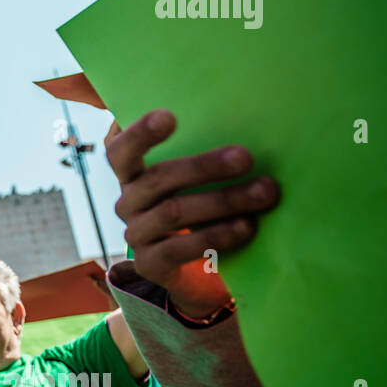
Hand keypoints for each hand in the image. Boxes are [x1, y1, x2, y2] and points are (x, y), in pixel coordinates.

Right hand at [107, 110, 279, 318]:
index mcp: (131, 174)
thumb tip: (244, 119)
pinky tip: (246, 227)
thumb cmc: (199, 206)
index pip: (121, 150)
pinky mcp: (150, 264)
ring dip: (223, 201)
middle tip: (247, 157)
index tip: (169, 116)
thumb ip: (197, 150)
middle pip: (158, 179)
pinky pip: (179, 249)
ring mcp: (136, 234)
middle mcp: (127, 202)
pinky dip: (215, 237)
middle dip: (204, 167)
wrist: (197, 270)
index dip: (140, 133)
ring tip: (265, 193)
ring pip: (173, 212)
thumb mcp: (192, 178)